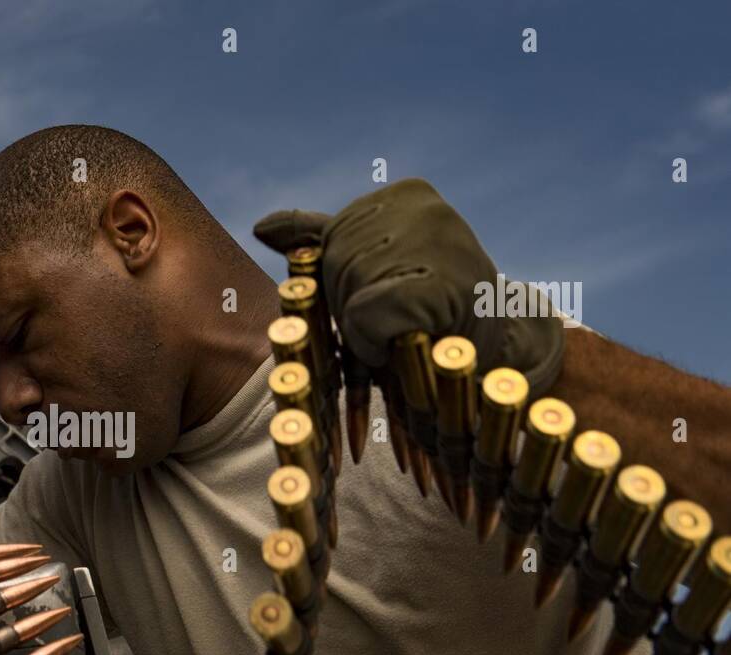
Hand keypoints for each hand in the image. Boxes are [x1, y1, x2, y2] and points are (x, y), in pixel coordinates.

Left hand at [254, 179, 564, 396]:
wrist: (499, 352)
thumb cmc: (432, 315)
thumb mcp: (372, 269)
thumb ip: (321, 243)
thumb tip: (261, 227)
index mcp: (405, 195)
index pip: (331, 246)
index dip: (348, 289)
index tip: (393, 296)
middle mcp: (423, 206)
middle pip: (335, 269)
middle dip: (355, 311)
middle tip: (402, 322)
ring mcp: (437, 239)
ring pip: (348, 296)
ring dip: (366, 333)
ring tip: (409, 332)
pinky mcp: (444, 282)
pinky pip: (367, 316)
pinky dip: (376, 341)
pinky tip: (409, 342)